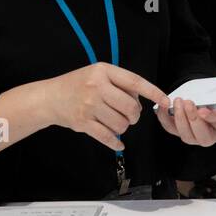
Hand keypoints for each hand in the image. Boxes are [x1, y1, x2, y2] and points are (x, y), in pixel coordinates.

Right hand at [40, 63, 169, 152]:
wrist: (50, 97)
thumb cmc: (77, 85)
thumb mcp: (98, 74)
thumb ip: (119, 83)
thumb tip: (142, 98)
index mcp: (103, 71)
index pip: (134, 81)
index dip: (153, 92)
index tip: (166, 100)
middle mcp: (96, 87)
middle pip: (130, 107)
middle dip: (134, 115)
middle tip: (129, 115)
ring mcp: (89, 106)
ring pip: (121, 124)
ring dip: (123, 127)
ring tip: (115, 122)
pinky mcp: (84, 123)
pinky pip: (108, 137)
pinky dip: (116, 143)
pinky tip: (118, 143)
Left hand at [155, 55, 215, 147]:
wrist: (203, 105)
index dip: (212, 117)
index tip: (204, 110)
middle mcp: (210, 135)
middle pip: (202, 135)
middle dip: (193, 119)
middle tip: (189, 103)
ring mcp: (193, 136)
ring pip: (186, 135)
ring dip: (180, 118)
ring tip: (179, 101)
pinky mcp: (178, 132)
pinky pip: (170, 128)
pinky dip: (165, 117)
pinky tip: (165, 105)